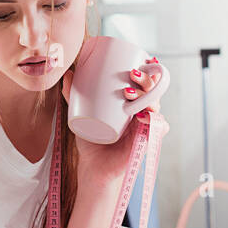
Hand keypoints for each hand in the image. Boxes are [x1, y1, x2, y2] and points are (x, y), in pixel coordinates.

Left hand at [61, 56, 165, 179]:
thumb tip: (67, 74)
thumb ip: (73, 96)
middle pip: (153, 90)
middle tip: (132, 75)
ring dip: (148, 96)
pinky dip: (154, 120)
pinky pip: (160, 127)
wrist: (94, 168)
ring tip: (129, 94)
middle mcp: (141, 112)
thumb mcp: (80, 115)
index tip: (145, 59)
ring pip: (156, 105)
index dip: (150, 70)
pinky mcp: (147, 140)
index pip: (145, 82)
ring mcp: (145, 125)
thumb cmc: (91, 141)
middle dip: (147, 79)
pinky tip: (142, 116)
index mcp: (131, 103)